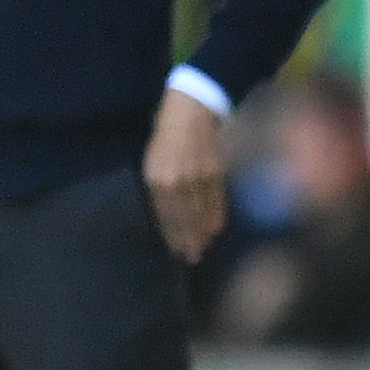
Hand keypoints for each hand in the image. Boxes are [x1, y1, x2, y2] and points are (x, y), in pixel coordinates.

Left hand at [143, 89, 227, 262]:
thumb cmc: (166, 135)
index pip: (166, 216)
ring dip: (202, 234)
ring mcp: (199, 179)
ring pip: (201, 213)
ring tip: (201, 249)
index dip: (172, 235)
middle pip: (184, 219)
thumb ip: (158, 188)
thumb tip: (166, 214)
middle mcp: (178, 182)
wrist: (191, 111)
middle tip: (191, 258)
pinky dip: (215, 217)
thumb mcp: (152, 162)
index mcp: (157, 179)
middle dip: (188, 240)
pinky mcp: (217, 173)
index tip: (175, 251)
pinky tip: (215, 230)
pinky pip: (217, 201)